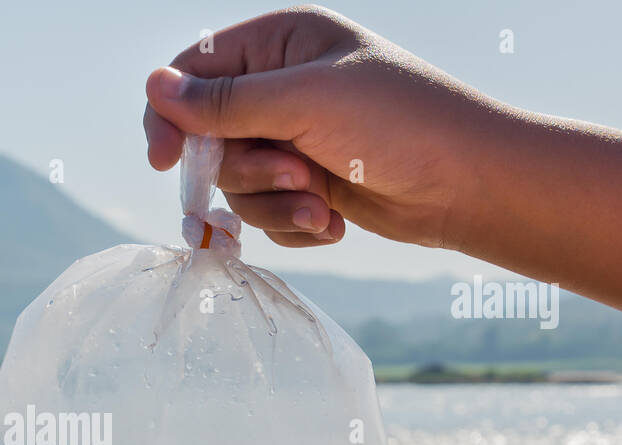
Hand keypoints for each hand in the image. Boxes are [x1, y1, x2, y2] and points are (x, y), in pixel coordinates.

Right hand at [144, 6, 503, 250]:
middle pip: (211, 139)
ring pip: (238, 184)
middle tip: (295, 174)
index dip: (172, 116)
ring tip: (323, 205)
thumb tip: (154, 86)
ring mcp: (297, 139)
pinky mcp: (310, 185)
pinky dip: (295, 223)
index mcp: (283, 43)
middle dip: (248, 170)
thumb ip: (224, 101)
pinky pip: (268, 213)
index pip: (196, 71)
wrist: (468, 184)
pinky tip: (334, 221)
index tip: (164, 162)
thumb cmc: (397, 124)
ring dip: (275, 203)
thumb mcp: (304, 102)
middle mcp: (284, 88)